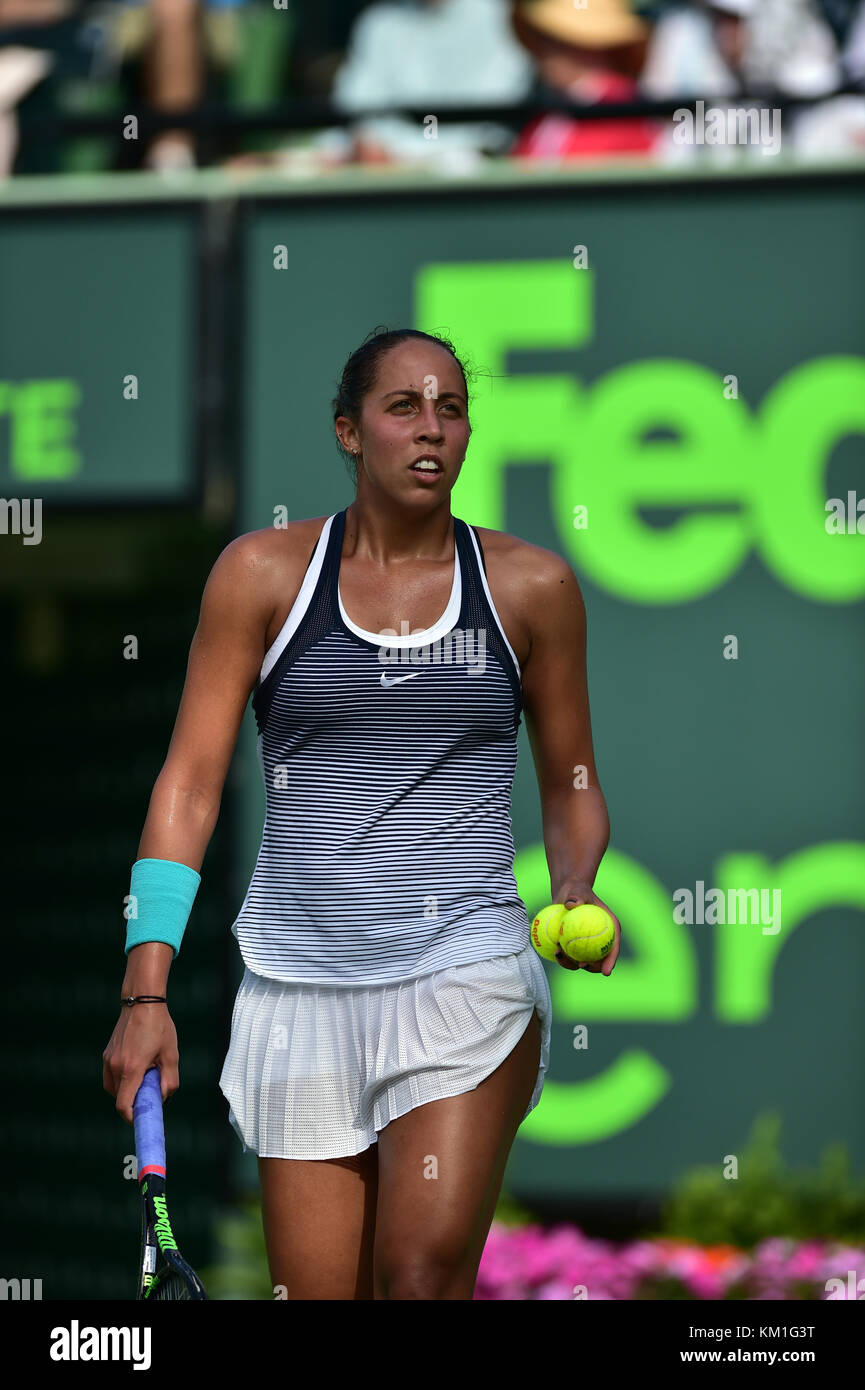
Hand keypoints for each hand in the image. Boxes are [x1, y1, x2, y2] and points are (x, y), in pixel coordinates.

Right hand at [102, 1005, 178, 1124]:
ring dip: (126, 1090)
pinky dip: (121, 1080)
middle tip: (149, 1094)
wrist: (142, 1001)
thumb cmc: (159, 1026)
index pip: (123, 1105)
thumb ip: (169, 1080)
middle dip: (132, 1102)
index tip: (140, 1119)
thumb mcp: (171, 1054)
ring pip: (113, 1087)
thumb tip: (164, 1097)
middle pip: (118, 1098)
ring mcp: (108, 1059)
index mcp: (131, 1069)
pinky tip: (136, 1068)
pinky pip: (110, 1075)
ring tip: (144, 1078)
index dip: (130, 1117)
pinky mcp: (107, 1053)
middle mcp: (115, 1066)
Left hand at [552, 879, 620, 975]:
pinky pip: (569, 954)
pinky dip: (563, 956)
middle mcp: (601, 939)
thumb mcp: (577, 890)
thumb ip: (576, 896)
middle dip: (592, 968)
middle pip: (600, 959)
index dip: (611, 961)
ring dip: (573, 963)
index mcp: (610, 928)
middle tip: (581, 965)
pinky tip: (555, 952)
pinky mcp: (574, 944)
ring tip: (561, 955)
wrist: (566, 893)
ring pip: (583, 960)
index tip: (606, 972)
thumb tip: (570, 904)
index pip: (614, 947)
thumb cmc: (576, 890)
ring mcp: (587, 943)